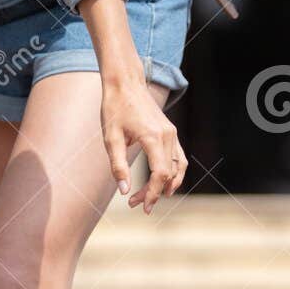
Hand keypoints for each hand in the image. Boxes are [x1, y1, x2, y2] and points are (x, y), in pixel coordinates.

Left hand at [101, 77, 187, 211]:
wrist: (125, 83)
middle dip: (155, 193)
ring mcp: (172, 133)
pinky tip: (162, 181)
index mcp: (153, 137)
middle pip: (169, 174)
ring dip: (168, 185)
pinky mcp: (171, 131)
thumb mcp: (110, 138)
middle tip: (137, 204)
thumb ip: (118, 165)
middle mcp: (167, 136)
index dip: (151, 193)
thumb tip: (125, 190)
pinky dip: (174, 172)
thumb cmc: (114, 108)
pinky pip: (178, 157)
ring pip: (179, 167)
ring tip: (153, 197)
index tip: (140, 205)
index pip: (160, 174)